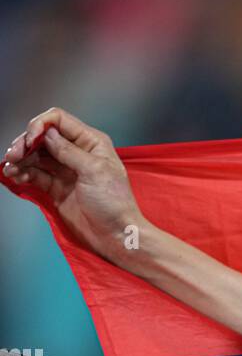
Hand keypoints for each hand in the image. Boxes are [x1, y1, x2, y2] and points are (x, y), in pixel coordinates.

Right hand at [2, 108, 145, 262]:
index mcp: (91, 142)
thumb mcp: (94, 171)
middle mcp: (77, 153)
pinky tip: (16, 176)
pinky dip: (23, 173)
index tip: (30, 139)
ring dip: (20, 159)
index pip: (59, 120)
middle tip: (13, 155)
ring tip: (10, 167)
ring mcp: (65, 171)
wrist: (117, 235)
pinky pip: (35, 175)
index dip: (41, 126)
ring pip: (36, 156)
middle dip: (26, 143)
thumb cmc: (115, 204)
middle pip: (43, 137)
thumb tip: (47, 134)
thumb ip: (68, 150)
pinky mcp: (57, 188)